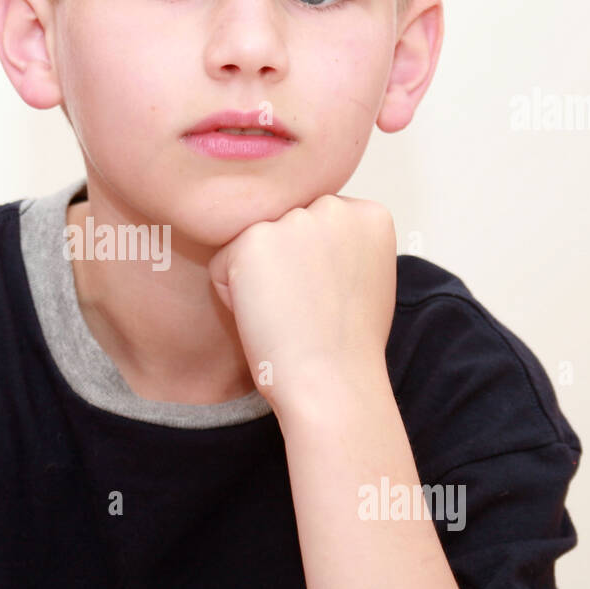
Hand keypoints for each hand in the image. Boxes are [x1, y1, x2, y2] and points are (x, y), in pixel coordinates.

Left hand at [206, 193, 396, 422]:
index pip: (314, 226)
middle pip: (281, 230)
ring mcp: (294, 219)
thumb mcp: (365, 277)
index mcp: (368, 215)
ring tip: (288, 312)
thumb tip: (309, 238)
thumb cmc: (347, 347)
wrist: (332, 382)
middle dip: (283, 268)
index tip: (330, 300)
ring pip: (250, 246)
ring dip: (256, 280)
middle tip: (307, 309)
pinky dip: (231, 296)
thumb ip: (341, 243)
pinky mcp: (253, 238)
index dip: (313, 270)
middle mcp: (334, 206)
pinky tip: (265, 316)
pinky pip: (222, 264)